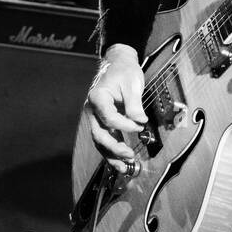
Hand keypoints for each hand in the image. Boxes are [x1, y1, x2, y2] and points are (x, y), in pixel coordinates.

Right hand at [85, 44, 147, 172]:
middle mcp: (92, 110)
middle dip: (114, 147)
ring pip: (100, 141)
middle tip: (130, 154)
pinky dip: (112, 152)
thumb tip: (139, 121)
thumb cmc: (124, 71)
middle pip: (99, 134)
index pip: (108, 118)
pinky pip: (105, 139)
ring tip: (125, 167)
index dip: (124, 125)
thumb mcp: (131, 84)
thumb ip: (134, 104)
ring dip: (112, 155)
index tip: (140, 126)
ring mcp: (96, 118)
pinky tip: (122, 162)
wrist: (118, 64)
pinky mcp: (102, 123)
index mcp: (98, 97)